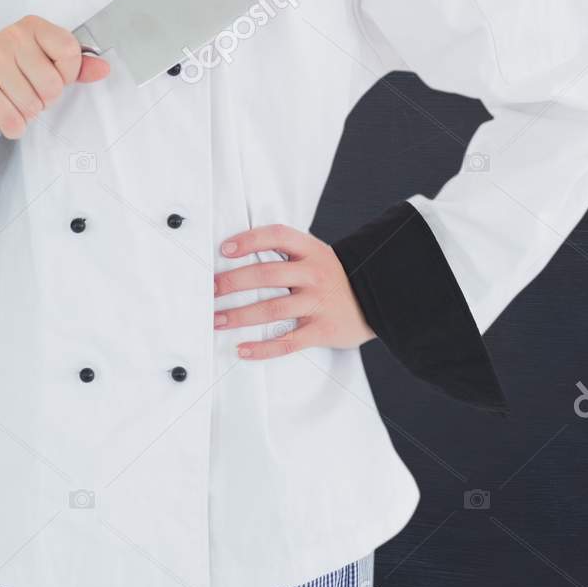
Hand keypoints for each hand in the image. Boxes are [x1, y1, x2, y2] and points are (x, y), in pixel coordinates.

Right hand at [0, 14, 109, 138]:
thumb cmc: (6, 74)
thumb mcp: (41, 62)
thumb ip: (73, 66)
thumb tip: (103, 68)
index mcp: (33, 27)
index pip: (70, 52)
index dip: (66, 75)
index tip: (52, 76)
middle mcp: (12, 37)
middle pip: (52, 85)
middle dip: (43, 100)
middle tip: (25, 92)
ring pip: (31, 106)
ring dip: (25, 114)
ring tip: (10, 101)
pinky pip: (12, 119)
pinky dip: (11, 127)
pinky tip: (2, 116)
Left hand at [213, 223, 375, 358]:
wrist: (377, 299)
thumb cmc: (334, 278)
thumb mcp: (316, 255)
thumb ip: (286, 254)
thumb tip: (239, 253)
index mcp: (311, 251)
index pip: (276, 236)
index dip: (249, 240)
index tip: (225, 249)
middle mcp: (313, 274)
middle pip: (266, 275)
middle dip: (232, 282)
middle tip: (210, 290)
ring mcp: (318, 303)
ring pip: (272, 309)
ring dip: (239, 316)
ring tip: (217, 319)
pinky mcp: (322, 330)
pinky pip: (288, 341)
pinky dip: (262, 348)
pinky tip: (243, 349)